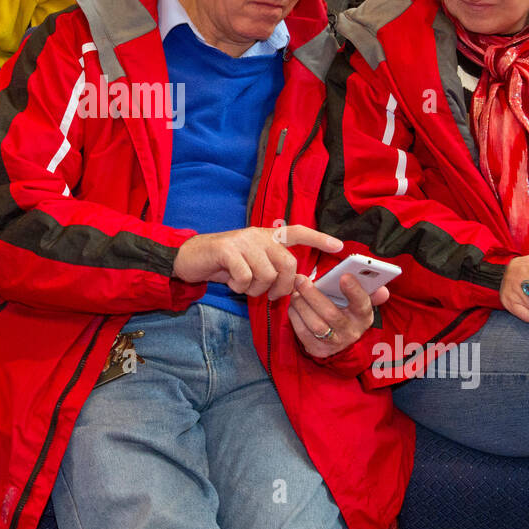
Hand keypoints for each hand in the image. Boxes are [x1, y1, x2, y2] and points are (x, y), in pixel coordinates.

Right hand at [173, 225, 343, 301]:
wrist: (190, 258)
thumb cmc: (224, 264)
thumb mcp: (251, 261)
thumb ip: (271, 266)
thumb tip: (294, 282)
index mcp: (267, 236)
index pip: (298, 232)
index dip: (319, 239)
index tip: (339, 246)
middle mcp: (258, 234)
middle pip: (287, 264)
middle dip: (281, 287)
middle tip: (269, 295)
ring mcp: (243, 241)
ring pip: (267, 275)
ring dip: (256, 290)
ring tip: (243, 286)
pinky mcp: (227, 250)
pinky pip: (246, 278)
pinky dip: (240, 287)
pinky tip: (230, 283)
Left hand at [288, 271, 388, 357]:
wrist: (338, 341)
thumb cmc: (347, 311)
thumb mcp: (359, 302)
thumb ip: (369, 292)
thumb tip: (383, 291)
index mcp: (363, 316)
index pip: (362, 304)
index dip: (354, 291)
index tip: (344, 276)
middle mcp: (350, 331)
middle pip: (331, 314)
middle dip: (314, 295)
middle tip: (301, 279)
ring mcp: (334, 342)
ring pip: (315, 324)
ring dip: (301, 305)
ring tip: (295, 290)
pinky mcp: (318, 349)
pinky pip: (303, 332)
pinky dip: (295, 315)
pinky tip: (294, 303)